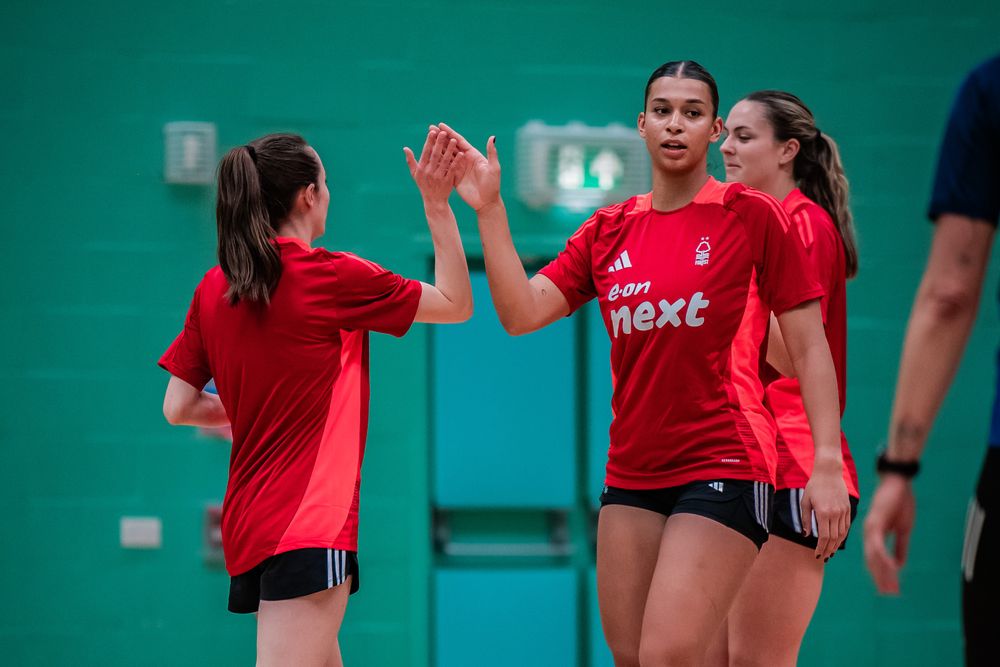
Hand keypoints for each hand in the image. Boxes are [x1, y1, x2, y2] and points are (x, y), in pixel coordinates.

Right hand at [404, 126, 464, 205]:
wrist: (434, 202)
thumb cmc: (424, 186)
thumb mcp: (415, 174)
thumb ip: (411, 161)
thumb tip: (405, 148)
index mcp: (422, 168)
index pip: (426, 152)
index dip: (429, 142)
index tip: (432, 131)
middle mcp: (429, 172)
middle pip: (435, 155)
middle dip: (439, 143)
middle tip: (443, 132)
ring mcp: (439, 177)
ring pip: (445, 161)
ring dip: (449, 150)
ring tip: (454, 140)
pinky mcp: (447, 181)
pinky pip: (452, 170)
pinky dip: (456, 162)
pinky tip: (461, 154)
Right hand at [435, 122, 500, 211]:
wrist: (487, 202)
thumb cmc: (493, 185)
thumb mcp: (493, 168)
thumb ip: (492, 153)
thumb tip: (492, 137)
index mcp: (473, 155)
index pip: (460, 141)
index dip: (450, 133)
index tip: (441, 125)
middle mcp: (465, 160)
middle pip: (451, 146)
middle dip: (441, 137)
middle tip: (430, 128)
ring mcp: (459, 168)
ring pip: (446, 155)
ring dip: (437, 147)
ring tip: (427, 140)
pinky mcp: (454, 177)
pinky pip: (444, 167)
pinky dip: (437, 161)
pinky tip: (429, 156)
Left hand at [801, 464, 851, 560]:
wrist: (829, 472)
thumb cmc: (814, 486)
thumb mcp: (805, 501)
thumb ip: (805, 519)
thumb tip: (806, 535)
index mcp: (823, 513)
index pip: (823, 537)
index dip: (821, 548)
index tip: (817, 555)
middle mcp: (835, 514)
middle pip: (833, 538)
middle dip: (828, 550)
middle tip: (824, 557)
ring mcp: (843, 512)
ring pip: (842, 534)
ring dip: (836, 545)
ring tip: (831, 552)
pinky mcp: (848, 509)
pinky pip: (846, 527)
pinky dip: (842, 536)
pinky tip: (837, 541)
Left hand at [863, 474, 914, 593]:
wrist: (897, 482)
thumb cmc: (899, 503)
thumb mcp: (902, 529)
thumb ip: (900, 547)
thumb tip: (899, 565)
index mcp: (874, 535)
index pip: (875, 560)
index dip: (881, 575)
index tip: (888, 589)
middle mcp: (868, 534)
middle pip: (872, 561)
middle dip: (881, 579)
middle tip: (889, 594)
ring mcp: (870, 529)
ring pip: (874, 556)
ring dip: (883, 573)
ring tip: (890, 587)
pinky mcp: (875, 523)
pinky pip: (878, 544)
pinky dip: (883, 558)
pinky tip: (892, 569)